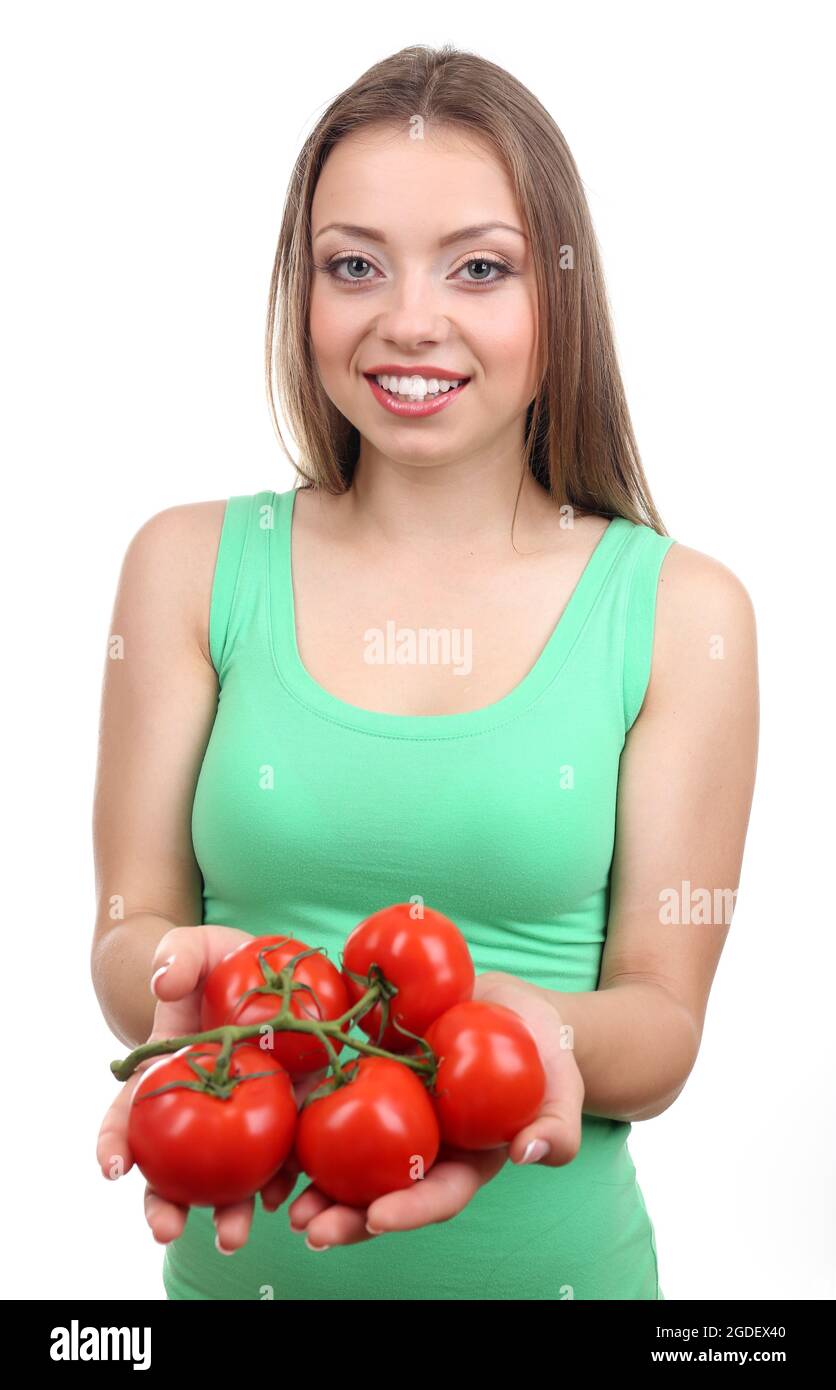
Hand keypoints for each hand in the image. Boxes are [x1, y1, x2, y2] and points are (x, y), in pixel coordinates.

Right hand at [95, 923, 323, 1255]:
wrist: (274, 970)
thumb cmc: (221, 962)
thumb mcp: (195, 948)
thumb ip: (176, 957)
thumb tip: (164, 985)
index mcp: (166, 1074)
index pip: (128, 1116)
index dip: (114, 1142)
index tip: (112, 1168)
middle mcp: (200, 1107)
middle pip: (174, 1166)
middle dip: (167, 1203)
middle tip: (167, 1228)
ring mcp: (246, 1117)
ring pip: (230, 1176)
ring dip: (228, 1210)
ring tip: (232, 1235)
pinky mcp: (294, 1113)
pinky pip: (286, 1154)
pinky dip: (283, 1181)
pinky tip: (286, 1196)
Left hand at [285, 971, 584, 1249]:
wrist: (512, 1006)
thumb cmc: (544, 1051)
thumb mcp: (562, 1084)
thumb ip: (557, 1125)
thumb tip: (531, 1153)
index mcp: (464, 1159)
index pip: (437, 1195)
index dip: (408, 1210)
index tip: (377, 1217)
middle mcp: (422, 1145)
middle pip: (382, 1189)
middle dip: (345, 1215)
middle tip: (310, 1228)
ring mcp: (393, 1112)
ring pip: (348, 1156)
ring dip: (313, 1180)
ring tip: (279, 1199)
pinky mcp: (371, 1073)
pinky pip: (335, 1096)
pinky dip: (304, 1116)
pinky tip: (275, 1125)